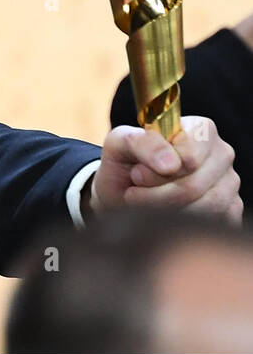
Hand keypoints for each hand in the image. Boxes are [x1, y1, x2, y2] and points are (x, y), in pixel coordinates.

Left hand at [90, 116, 241, 224]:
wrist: (122, 193)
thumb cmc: (124, 163)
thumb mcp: (121, 143)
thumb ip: (143, 143)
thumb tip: (172, 163)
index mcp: (200, 130)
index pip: (191, 152)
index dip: (160, 167)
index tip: (137, 173)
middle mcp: (221, 154)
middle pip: (195, 183)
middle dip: (156, 193)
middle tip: (134, 192)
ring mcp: (229, 184)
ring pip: (205, 206)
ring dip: (164, 209)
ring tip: (144, 202)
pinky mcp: (231, 211)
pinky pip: (211, 224)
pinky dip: (178, 223)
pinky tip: (162, 215)